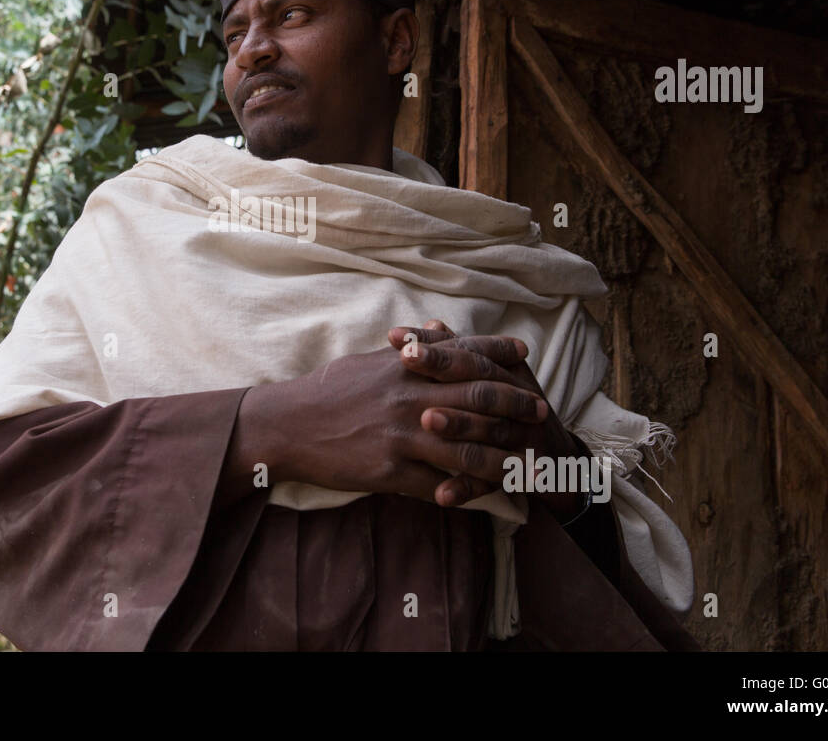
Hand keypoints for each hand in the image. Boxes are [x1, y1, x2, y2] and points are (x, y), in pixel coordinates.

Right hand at [233, 327, 544, 505]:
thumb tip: (440, 330)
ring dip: (504, 460)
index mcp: (405, 366)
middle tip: (539, 413)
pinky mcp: (390, 471)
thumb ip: (411, 349)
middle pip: (478, 400)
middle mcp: (409, 396)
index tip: (525, 357)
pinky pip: (440, 485)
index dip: (498, 354)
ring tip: (528, 466)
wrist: (288, 425)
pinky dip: (466, 493)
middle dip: (515, 406)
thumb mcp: (370, 360)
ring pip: (468, 450)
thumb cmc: (329, 390)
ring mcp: (401, 436)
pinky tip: (485, 498)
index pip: (464, 353)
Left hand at [389, 320, 586, 515]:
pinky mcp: (523, 472)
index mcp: (504, 372)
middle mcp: (516, 397)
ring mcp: (522, 435)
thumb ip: (462, 354)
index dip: (433, 342)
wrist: (557, 465)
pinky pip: (493, 481)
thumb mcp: (491, 381)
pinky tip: (442, 496)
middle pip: (477, 378)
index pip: (466, 350)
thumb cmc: (511, 415)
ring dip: (458, 424)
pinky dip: (468, 488)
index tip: (395, 336)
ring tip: (425, 420)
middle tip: (405, 360)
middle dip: (442, 368)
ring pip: (489, 427)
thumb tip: (433, 324)